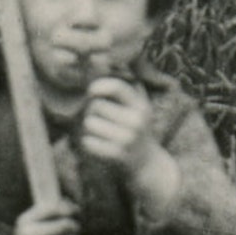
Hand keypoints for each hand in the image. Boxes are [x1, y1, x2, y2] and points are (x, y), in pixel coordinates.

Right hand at [10, 201, 81, 234]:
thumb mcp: (35, 222)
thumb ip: (54, 211)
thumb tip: (76, 209)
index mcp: (26, 220)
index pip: (55, 208)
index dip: (71, 209)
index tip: (77, 212)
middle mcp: (28, 234)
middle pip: (66, 225)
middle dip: (76, 227)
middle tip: (78, 230)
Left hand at [82, 75, 182, 225]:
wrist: (146, 163)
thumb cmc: (135, 129)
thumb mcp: (139, 108)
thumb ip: (125, 89)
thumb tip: (102, 71)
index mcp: (141, 106)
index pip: (117, 87)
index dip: (100, 85)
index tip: (91, 91)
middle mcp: (136, 121)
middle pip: (96, 105)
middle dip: (92, 110)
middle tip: (100, 119)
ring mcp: (127, 139)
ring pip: (90, 123)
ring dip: (89, 127)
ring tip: (100, 132)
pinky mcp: (117, 154)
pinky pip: (89, 142)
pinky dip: (88, 143)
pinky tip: (97, 144)